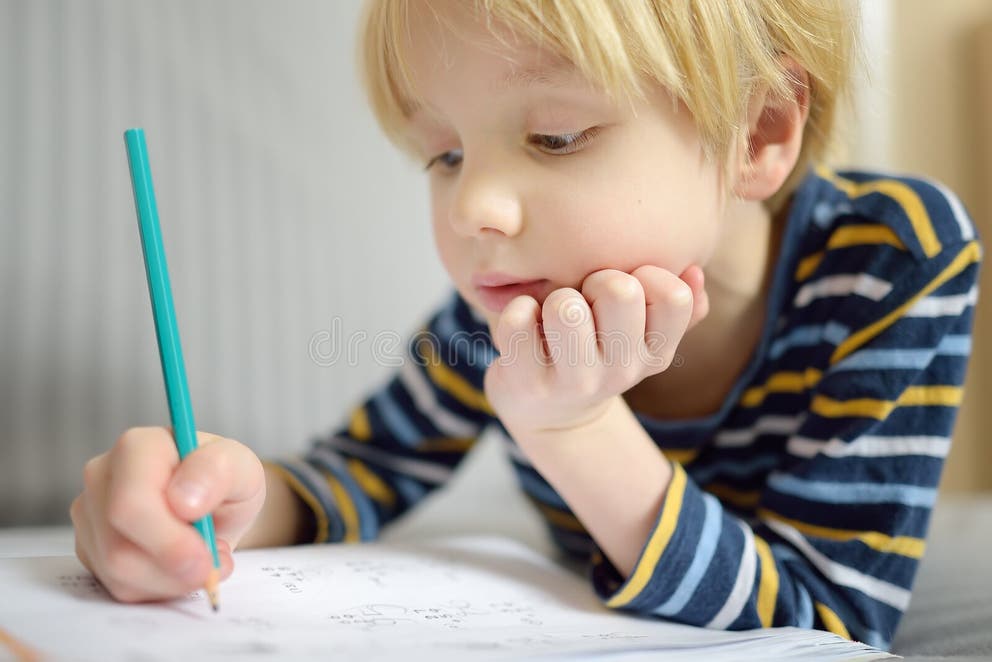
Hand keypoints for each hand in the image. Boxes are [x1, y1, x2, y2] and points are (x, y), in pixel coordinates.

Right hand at [70, 427, 265, 602]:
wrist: (216, 505)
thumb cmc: (225, 482)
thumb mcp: (243, 468)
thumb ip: (219, 472)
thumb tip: (183, 500)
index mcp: (138, 447)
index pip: (131, 504)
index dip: (167, 540)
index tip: (203, 555)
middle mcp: (103, 477)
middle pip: (119, 547)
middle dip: (172, 568)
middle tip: (210, 568)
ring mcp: (91, 514)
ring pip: (119, 572)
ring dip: (171, 580)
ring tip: (203, 559)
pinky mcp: (90, 548)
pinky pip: (119, 586)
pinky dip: (159, 587)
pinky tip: (180, 568)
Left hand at [484, 265, 707, 434]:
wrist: (549, 413)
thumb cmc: (596, 353)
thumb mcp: (643, 337)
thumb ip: (679, 306)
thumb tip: (693, 271)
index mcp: (656, 354)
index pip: (673, 297)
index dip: (646, 275)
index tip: (626, 286)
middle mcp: (622, 372)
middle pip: (620, 291)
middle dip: (596, 278)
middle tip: (584, 296)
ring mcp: (576, 381)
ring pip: (568, 307)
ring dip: (556, 296)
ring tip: (554, 313)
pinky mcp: (529, 383)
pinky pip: (518, 321)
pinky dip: (517, 309)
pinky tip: (525, 320)